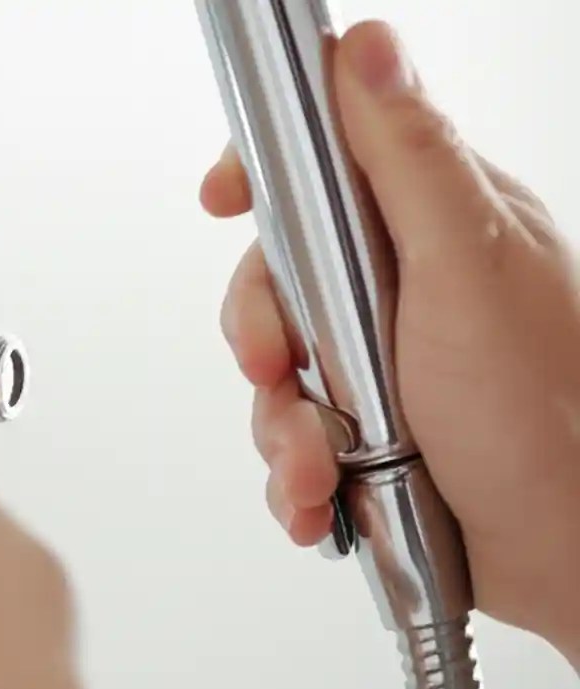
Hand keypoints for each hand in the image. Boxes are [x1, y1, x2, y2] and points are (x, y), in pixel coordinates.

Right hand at [202, 21, 579, 664]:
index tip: (225, 198)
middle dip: (263, 333)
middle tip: (279, 369)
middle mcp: (408, 286)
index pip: (329, 157)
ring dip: (281, 428)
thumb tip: (367, 49)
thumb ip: (408, 158)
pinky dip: (293, 476)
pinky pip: (289, 437)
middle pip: (277, 273)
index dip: (266, 173)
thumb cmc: (547, 420)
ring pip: (275, 367)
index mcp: (438, 223)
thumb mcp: (468, 268)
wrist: (572, 557)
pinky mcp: (367, 432)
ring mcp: (385, 362)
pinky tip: (321, 500)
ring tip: (320, 469)